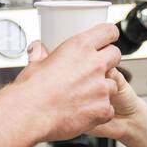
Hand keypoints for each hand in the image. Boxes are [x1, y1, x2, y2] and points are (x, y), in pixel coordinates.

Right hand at [29, 41, 144, 140]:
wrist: (30, 114)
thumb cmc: (31, 89)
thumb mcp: (35, 63)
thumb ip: (41, 54)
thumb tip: (38, 48)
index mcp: (79, 47)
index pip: (108, 32)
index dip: (109, 36)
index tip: (107, 40)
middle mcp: (94, 64)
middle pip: (115, 55)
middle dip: (108, 61)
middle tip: (95, 70)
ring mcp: (101, 87)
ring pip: (113, 84)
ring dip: (103, 89)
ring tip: (83, 96)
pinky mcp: (102, 108)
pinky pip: (108, 108)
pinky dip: (99, 111)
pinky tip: (83, 112)